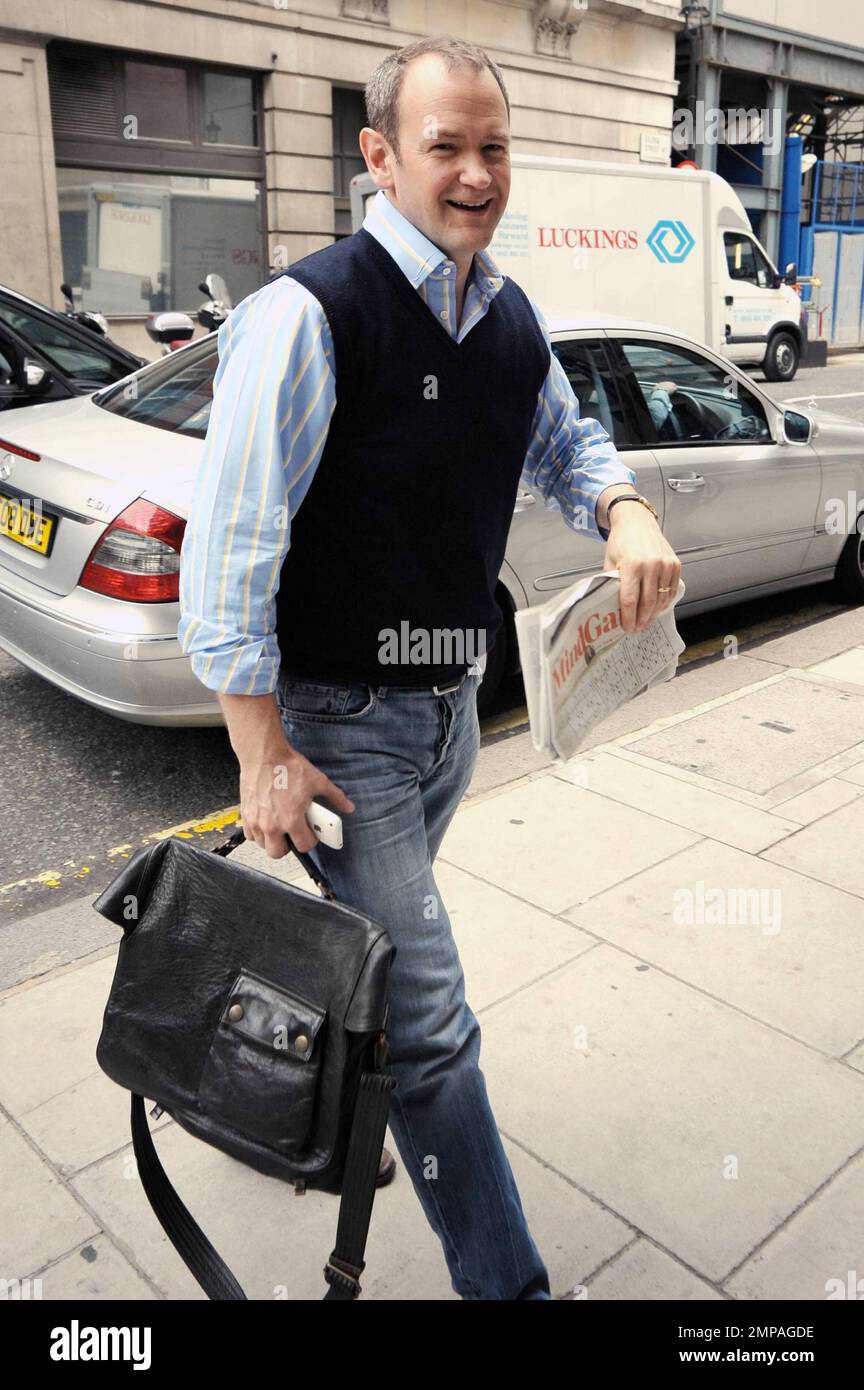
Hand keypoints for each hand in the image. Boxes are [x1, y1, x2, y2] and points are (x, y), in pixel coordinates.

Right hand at [238, 741, 354, 857]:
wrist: (264, 754)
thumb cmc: (288, 766)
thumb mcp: (318, 781)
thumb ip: (335, 797)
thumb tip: (347, 806)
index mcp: (292, 820)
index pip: (303, 846)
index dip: (310, 841)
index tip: (310, 833)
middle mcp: (272, 825)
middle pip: (278, 853)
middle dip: (288, 847)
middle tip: (292, 834)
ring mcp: (256, 821)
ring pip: (263, 845)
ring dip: (271, 840)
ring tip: (279, 827)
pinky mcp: (246, 814)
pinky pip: (249, 834)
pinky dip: (257, 833)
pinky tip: (265, 821)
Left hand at [604, 505, 681, 633]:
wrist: (637, 521)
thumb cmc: (620, 542)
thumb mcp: (610, 561)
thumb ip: (611, 583)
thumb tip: (612, 607)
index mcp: (632, 565)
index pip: (630, 600)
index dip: (628, 618)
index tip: (626, 628)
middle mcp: (651, 565)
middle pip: (647, 603)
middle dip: (641, 620)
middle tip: (636, 629)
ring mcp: (666, 565)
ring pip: (661, 599)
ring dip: (653, 614)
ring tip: (646, 621)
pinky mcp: (675, 564)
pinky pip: (672, 590)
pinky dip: (665, 603)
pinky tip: (657, 609)